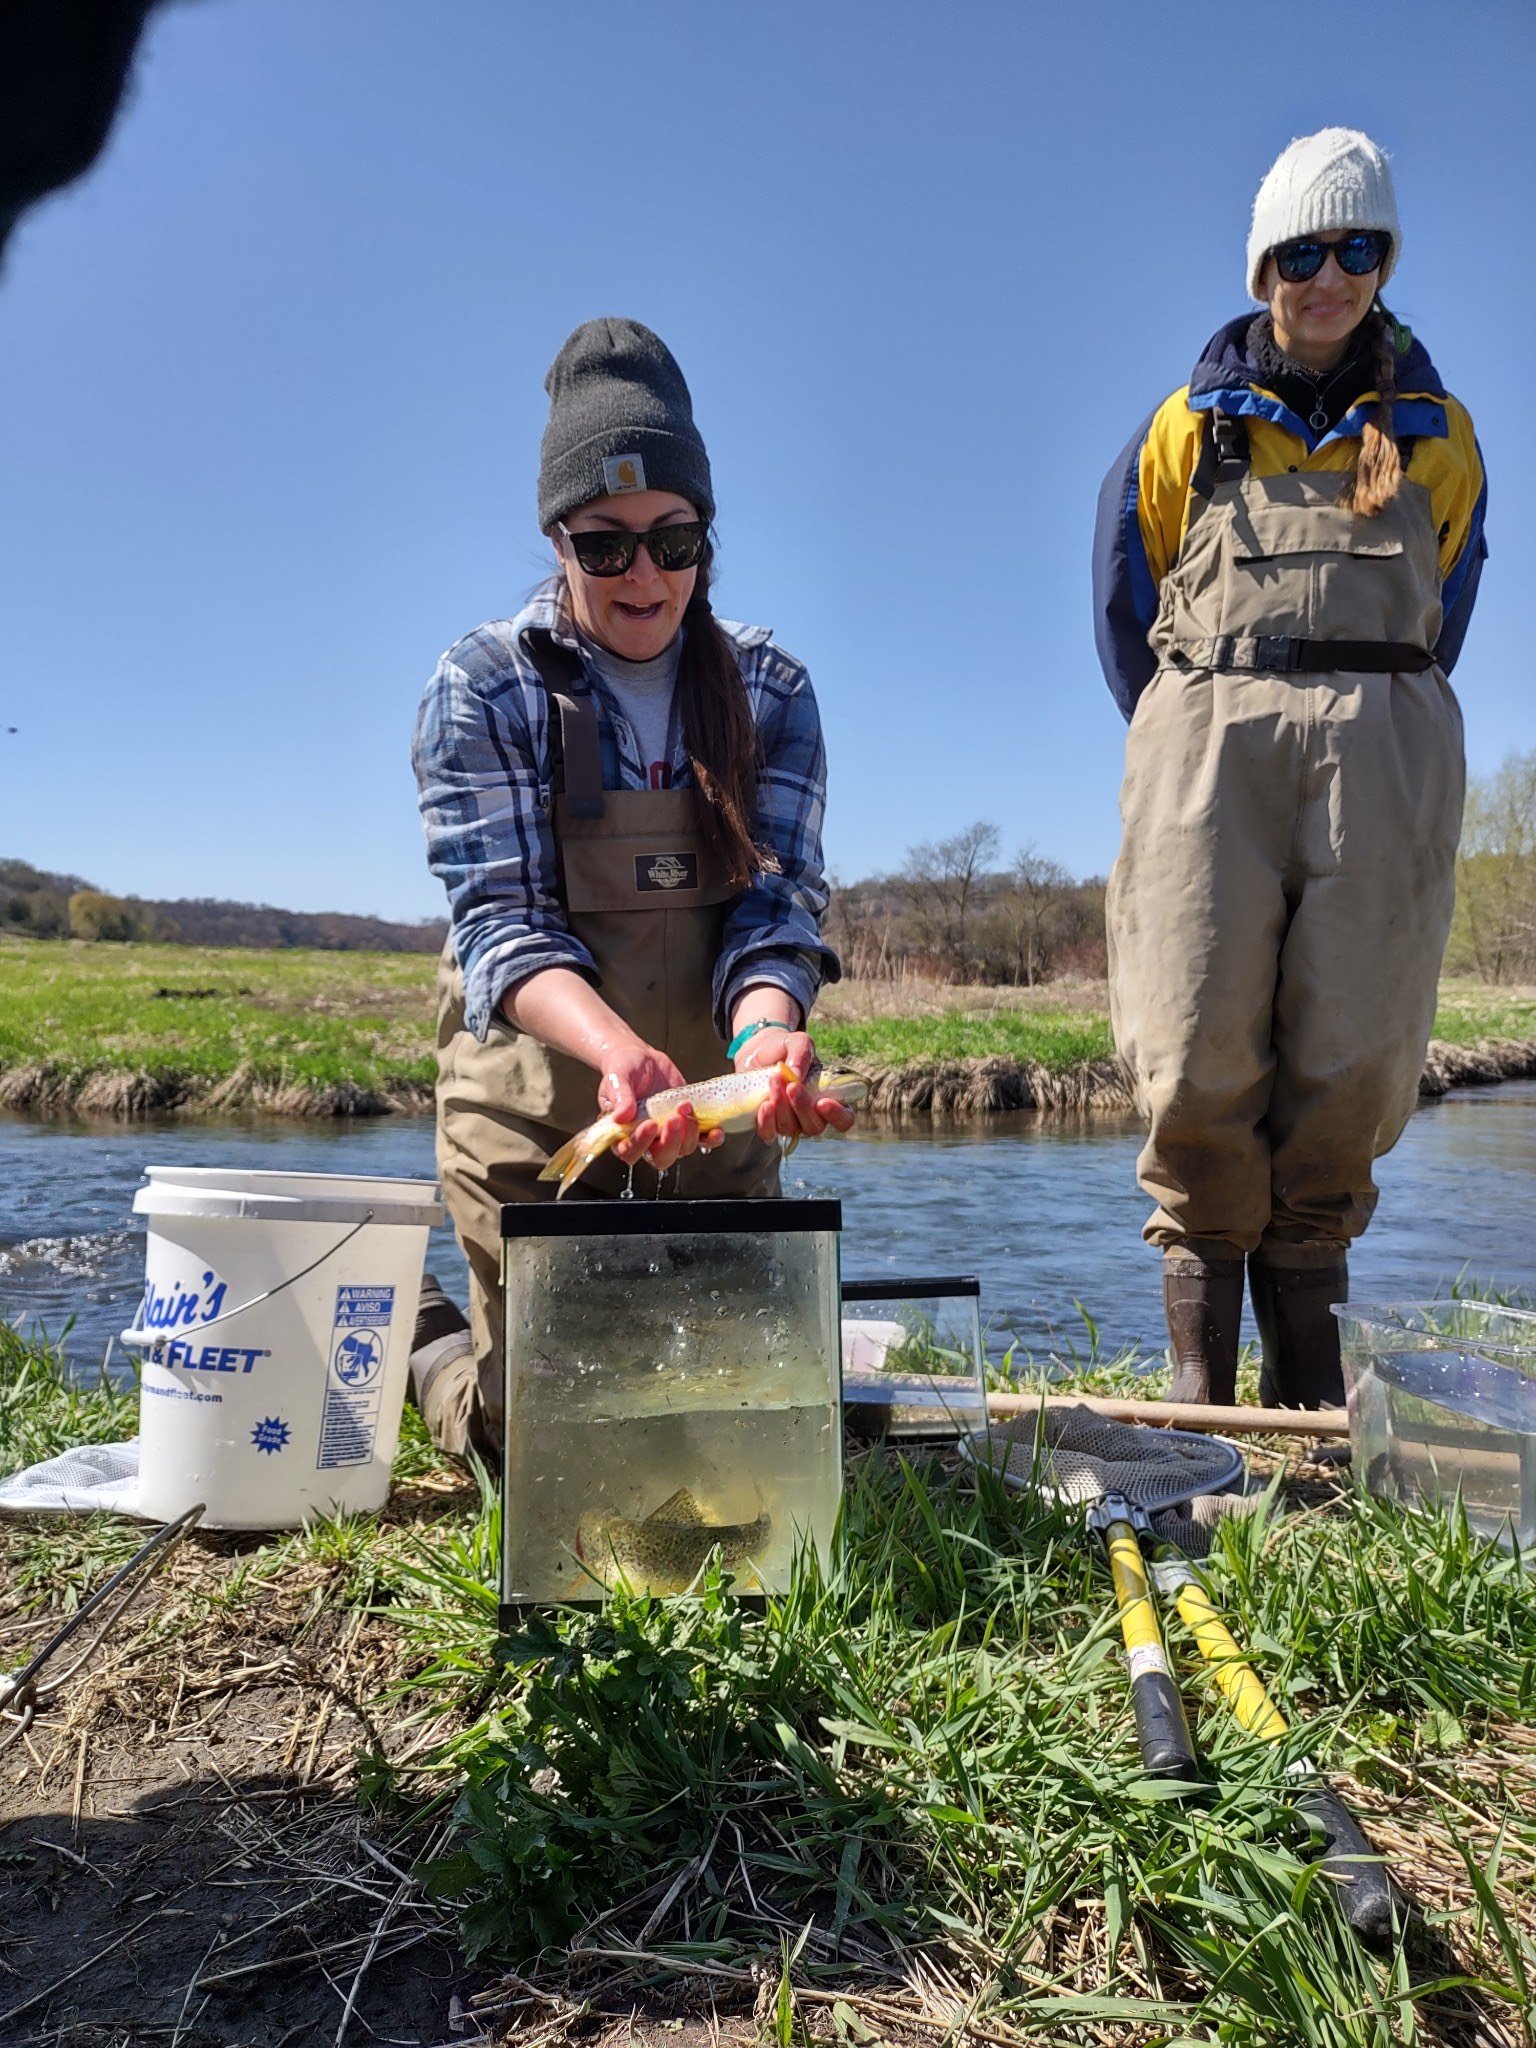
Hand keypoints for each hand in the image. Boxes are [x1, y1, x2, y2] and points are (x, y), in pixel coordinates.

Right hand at [598, 1042, 723, 1172]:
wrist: (643, 1059)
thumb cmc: (624, 1069)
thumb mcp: (617, 1078)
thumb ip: (619, 1097)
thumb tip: (621, 1116)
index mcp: (624, 1133)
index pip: (630, 1151)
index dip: (640, 1143)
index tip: (650, 1124)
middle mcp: (647, 1139)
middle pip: (661, 1158)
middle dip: (671, 1142)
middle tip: (674, 1119)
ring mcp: (669, 1133)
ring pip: (682, 1149)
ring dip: (689, 1133)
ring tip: (686, 1106)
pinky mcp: (687, 1125)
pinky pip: (702, 1140)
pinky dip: (710, 1139)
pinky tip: (715, 1131)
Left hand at [734, 1027, 856, 1144]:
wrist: (757, 1051)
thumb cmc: (784, 1048)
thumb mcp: (797, 1041)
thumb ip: (802, 1053)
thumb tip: (796, 1075)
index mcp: (829, 1097)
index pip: (844, 1119)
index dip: (837, 1116)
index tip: (823, 1102)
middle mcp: (812, 1115)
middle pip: (815, 1126)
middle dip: (802, 1106)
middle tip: (791, 1085)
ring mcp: (790, 1122)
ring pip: (791, 1128)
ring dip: (782, 1106)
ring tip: (773, 1080)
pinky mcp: (769, 1124)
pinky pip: (769, 1133)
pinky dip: (767, 1121)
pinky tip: (765, 1105)